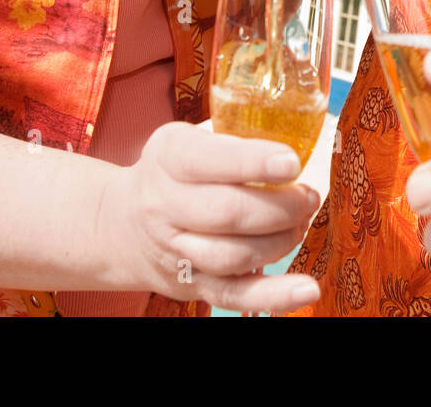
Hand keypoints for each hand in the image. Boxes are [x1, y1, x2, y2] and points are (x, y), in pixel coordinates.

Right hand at [116, 122, 321, 313]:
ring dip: (281, 241)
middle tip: (308, 197)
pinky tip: (306, 289)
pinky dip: (273, 296)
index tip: (291, 163)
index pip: (209, 160)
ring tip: (300, 223)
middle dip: (281, 207)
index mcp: (168, 157)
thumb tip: (300, 134)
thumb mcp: (189, 139)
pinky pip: (234, 296)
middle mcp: (165, 205)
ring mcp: (176, 250)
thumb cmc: (173, 171)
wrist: (122, 223)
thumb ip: (233, 136)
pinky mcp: (192, 284)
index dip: (253, 163)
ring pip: (234, 256)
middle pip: (228, 213)